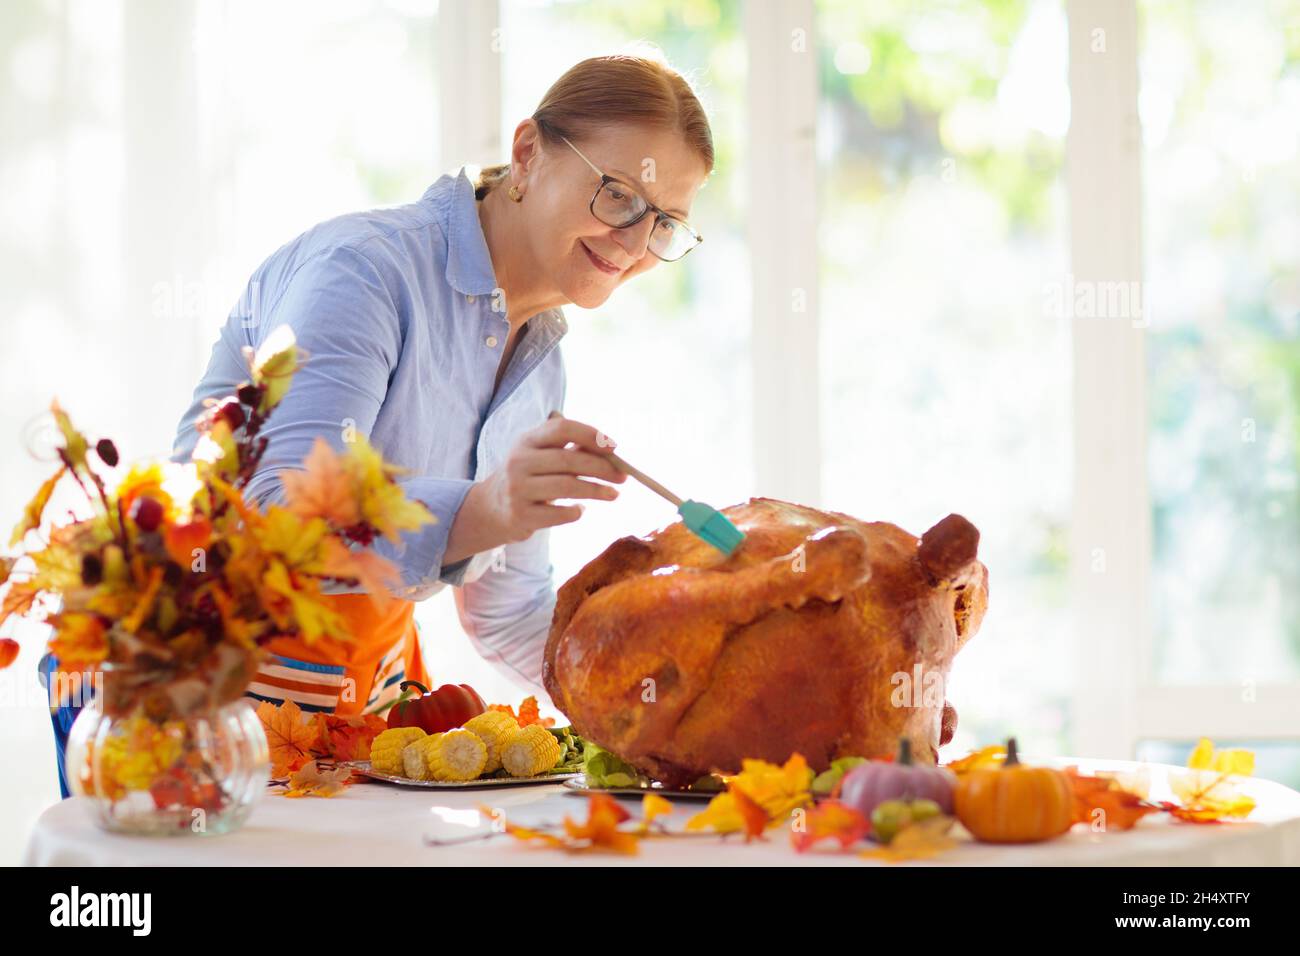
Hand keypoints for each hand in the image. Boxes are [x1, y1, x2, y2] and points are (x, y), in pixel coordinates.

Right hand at [443, 413, 625, 563]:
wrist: (491, 509)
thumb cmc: (528, 478)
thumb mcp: (541, 456)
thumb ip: (570, 449)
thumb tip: (611, 452)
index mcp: (526, 440)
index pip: (561, 428)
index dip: (590, 435)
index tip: (614, 448)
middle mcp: (519, 461)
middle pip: (568, 460)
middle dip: (602, 468)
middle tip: (623, 476)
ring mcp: (518, 489)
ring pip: (567, 487)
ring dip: (597, 491)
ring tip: (614, 494)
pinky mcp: (521, 515)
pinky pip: (559, 514)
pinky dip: (576, 512)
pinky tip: (580, 510)